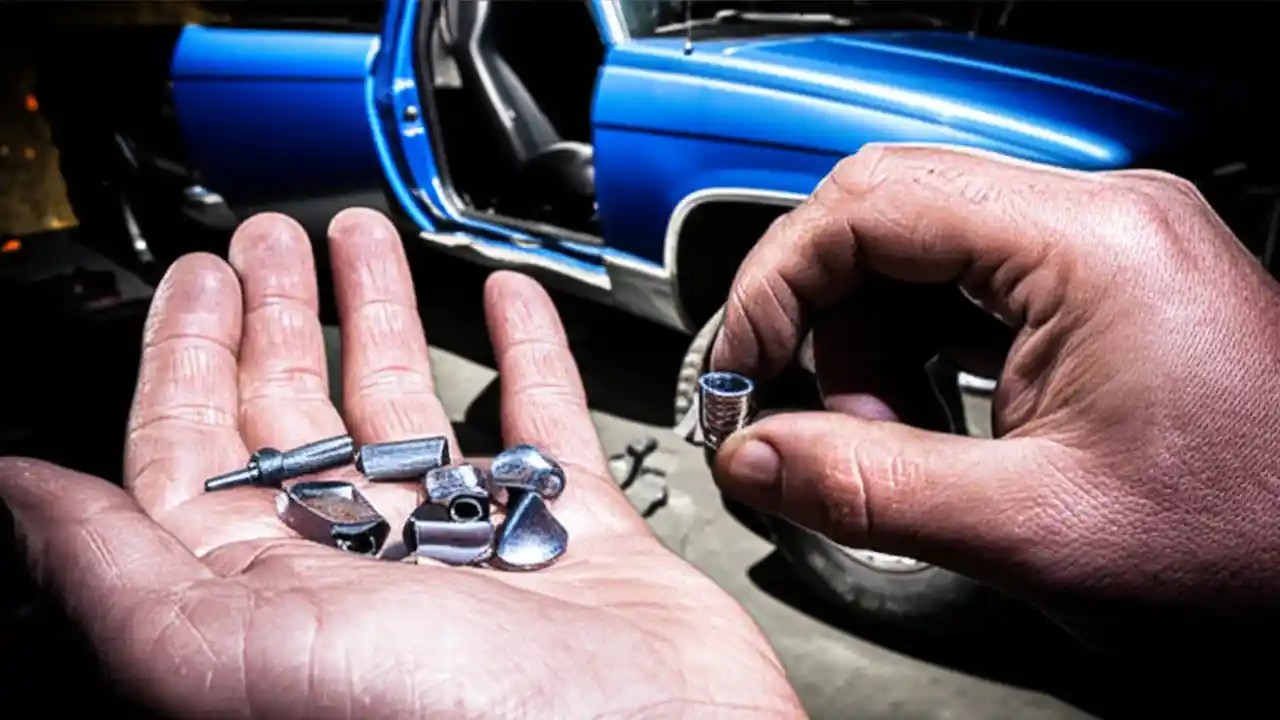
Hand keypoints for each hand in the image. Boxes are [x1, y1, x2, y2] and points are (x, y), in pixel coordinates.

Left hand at [0, 209, 802, 717]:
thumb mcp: (245, 651)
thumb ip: (122, 574)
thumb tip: (18, 496)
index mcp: (273, 597)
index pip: (199, 455)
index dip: (189, 358)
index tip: (199, 277)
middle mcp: (367, 574)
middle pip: (300, 418)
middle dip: (280, 319)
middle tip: (273, 241)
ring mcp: (473, 552)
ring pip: (411, 410)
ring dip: (383, 317)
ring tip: (367, 240)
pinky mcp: (575, 538)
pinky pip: (539, 424)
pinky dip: (524, 353)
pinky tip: (505, 302)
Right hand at [709, 144, 1279, 653]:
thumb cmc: (1251, 547)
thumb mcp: (1037, 528)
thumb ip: (871, 489)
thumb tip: (754, 457)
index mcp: (1092, 245)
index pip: (871, 205)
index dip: (778, 283)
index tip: (739, 364)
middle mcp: (1102, 223)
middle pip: (889, 218)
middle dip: (823, 320)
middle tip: (796, 411)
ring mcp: (1103, 252)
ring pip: (919, 256)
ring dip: (869, 348)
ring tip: (887, 442)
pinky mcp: (1101, 291)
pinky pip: (967, 292)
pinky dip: (918, 357)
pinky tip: (927, 428)